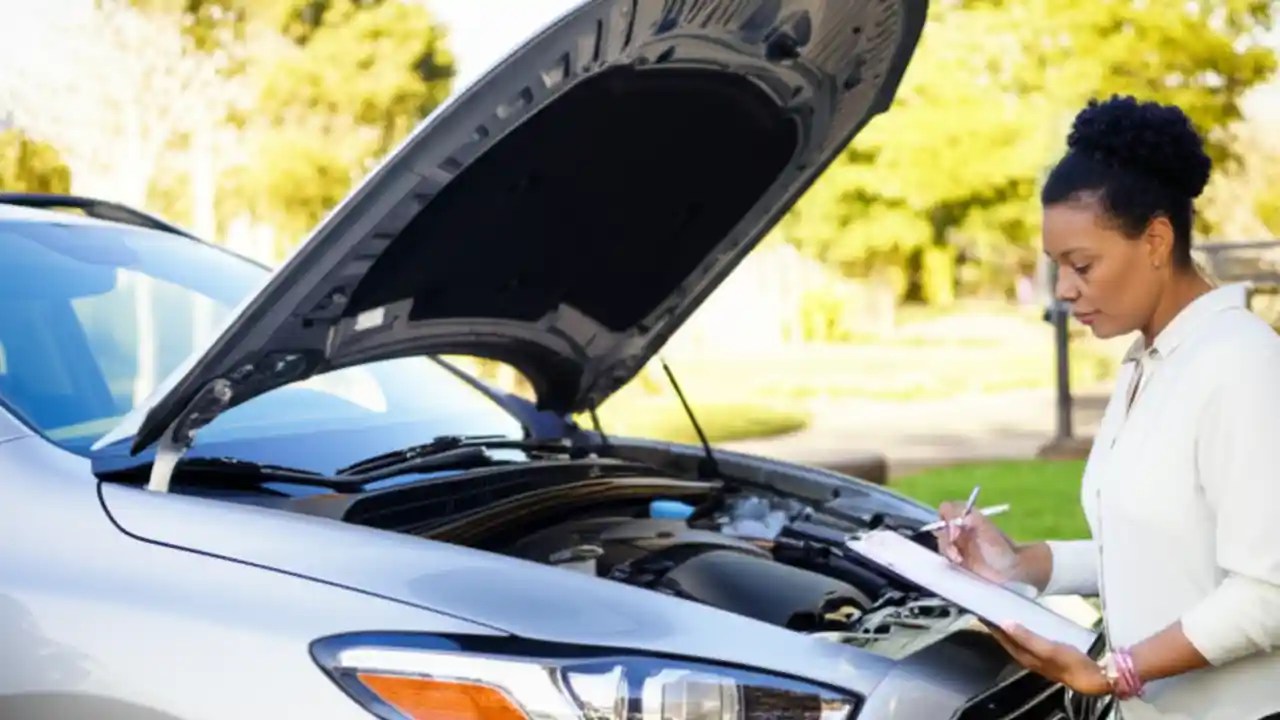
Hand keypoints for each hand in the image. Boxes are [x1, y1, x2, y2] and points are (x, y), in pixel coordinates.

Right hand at [934, 500, 1023, 582]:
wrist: (1010, 570)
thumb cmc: (1003, 549)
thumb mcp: (991, 533)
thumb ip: (977, 521)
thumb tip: (962, 517)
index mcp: (968, 517)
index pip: (947, 509)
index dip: (947, 517)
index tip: (955, 529)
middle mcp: (960, 528)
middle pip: (941, 526)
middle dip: (946, 536)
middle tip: (954, 544)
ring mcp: (957, 543)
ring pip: (942, 541)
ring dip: (947, 548)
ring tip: (958, 558)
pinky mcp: (956, 557)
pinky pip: (944, 554)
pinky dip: (948, 557)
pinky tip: (959, 562)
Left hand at [988, 622, 1111, 696]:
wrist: (1094, 677)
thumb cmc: (1071, 663)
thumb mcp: (1048, 649)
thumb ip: (1027, 637)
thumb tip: (1005, 623)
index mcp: (1025, 656)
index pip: (1003, 639)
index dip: (992, 626)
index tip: (982, 611)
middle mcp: (1029, 657)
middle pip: (1009, 639)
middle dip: (999, 626)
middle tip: (992, 608)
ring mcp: (1039, 656)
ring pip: (1019, 639)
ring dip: (1012, 627)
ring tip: (1007, 611)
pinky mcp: (1050, 653)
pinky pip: (1031, 638)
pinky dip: (1026, 629)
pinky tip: (1030, 621)